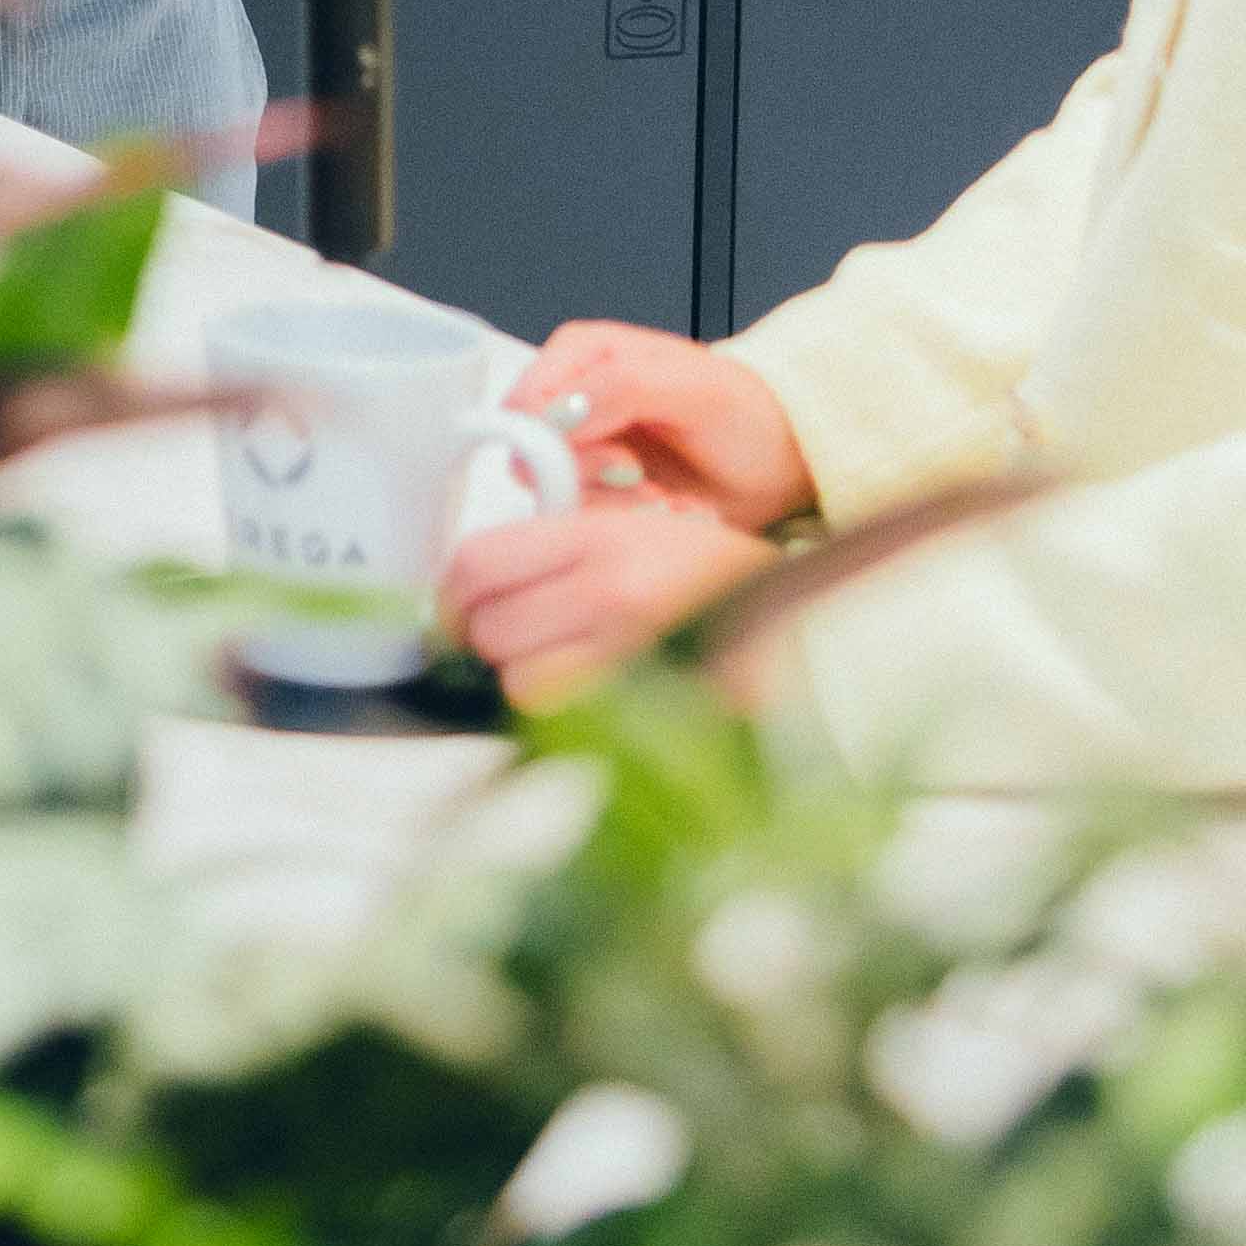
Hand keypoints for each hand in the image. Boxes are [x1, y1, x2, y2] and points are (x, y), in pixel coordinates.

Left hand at [443, 486, 775, 700]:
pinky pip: (562, 717)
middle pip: (487, 627)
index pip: (476, 563)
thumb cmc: (708, 578)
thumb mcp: (629, 528)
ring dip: (524, 677)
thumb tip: (470, 587)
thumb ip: (554, 548)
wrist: (796, 628)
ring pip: (517, 680)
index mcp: (597, 537)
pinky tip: (585, 692)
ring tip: (558, 663)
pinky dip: (560, 710)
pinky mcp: (644, 704)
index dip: (449, 593)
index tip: (456, 607)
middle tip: (517, 636)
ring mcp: (626, 651)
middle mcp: (608, 589)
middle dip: (488, 639)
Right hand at [502, 320, 814, 533]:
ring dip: (615, 507)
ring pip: (555, 493)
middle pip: (531, 454)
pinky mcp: (597, 492)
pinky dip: (627, 524)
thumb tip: (557, 412)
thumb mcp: (694, 389)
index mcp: (582, 353)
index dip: (559, 441)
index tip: (621, 462)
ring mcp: (582, 449)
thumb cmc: (747, 415)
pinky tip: (665, 511)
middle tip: (644, 481)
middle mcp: (572, 398)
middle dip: (592, 480)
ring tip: (665, 499)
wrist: (782, 463)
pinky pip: (583, 519)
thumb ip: (621, 388)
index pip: (525, 403)